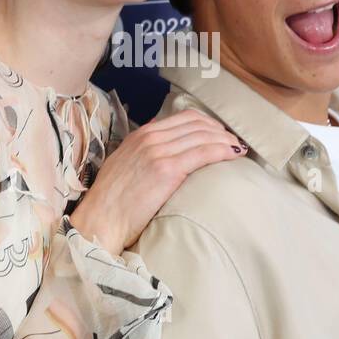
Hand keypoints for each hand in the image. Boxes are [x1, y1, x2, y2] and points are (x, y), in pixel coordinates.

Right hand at [68, 109, 246, 256]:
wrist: (99, 221)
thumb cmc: (112, 203)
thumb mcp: (125, 166)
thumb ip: (145, 155)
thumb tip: (169, 155)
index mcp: (140, 135)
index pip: (185, 117)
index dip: (209, 124)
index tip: (221, 135)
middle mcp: (150, 138)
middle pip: (197, 123)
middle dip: (221, 132)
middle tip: (234, 144)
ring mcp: (158, 152)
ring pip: (203, 135)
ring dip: (226, 141)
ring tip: (239, 151)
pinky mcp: (166, 170)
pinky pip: (203, 152)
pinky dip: (222, 151)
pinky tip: (234, 155)